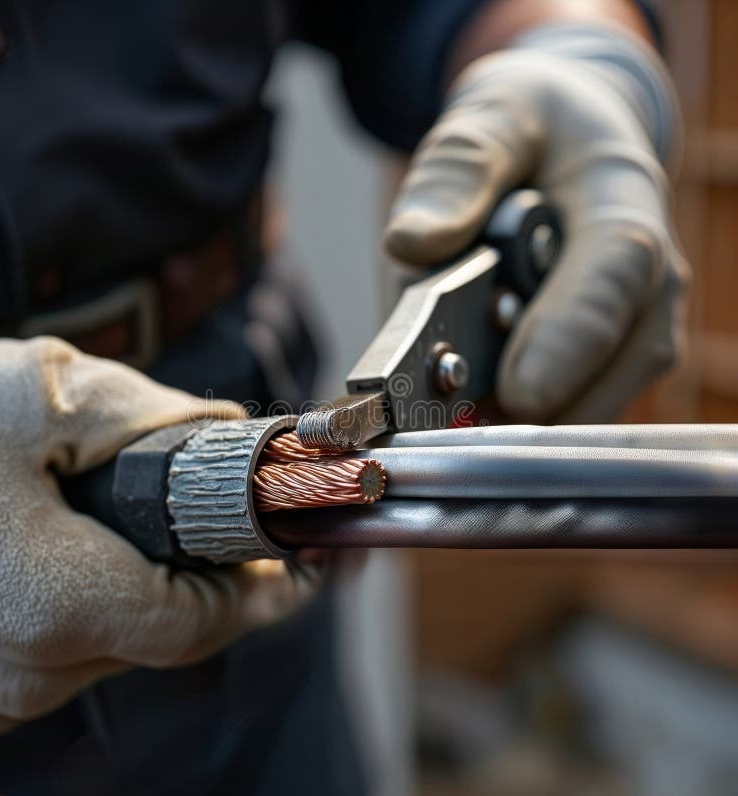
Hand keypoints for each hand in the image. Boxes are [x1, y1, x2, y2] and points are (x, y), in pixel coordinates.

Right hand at [0, 337, 320, 735]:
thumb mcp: (42, 390)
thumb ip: (152, 418)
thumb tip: (224, 437)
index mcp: (50, 606)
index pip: (202, 622)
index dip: (261, 592)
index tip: (299, 566)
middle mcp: (19, 672)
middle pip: (165, 637)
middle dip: (210, 584)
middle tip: (238, 534)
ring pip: (116, 646)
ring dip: (149, 590)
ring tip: (155, 529)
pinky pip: (63, 650)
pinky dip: (96, 603)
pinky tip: (87, 549)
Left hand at [385, 24, 689, 421]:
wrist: (570, 149)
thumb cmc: (533, 131)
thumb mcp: (490, 117)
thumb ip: (455, 171)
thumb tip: (410, 243)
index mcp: (623, 199)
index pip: (613, 276)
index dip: (567, 341)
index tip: (518, 394)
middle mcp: (649, 277)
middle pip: (609, 367)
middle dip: (528, 400)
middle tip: (446, 403)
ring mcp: (635, 329)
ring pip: (584, 403)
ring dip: (514, 410)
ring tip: (454, 378)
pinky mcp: (610, 364)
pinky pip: (565, 409)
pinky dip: (513, 412)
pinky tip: (475, 384)